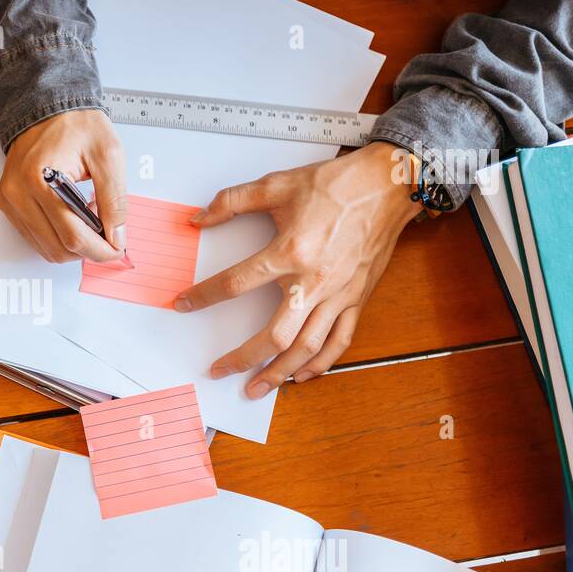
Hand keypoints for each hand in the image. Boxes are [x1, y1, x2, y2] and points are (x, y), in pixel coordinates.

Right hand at [0, 109, 127, 262]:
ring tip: (89, 218)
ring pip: (46, 249)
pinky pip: (36, 239)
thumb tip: (117, 238)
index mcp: (40, 179)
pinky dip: (58, 237)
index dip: (100, 250)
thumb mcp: (108, 155)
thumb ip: (115, 200)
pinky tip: (71, 216)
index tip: (118, 249)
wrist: (47, 107)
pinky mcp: (7, 205)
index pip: (73, 236)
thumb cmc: (76, 124)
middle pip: (58, 248)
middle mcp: (18, 193)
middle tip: (108, 233)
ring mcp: (9, 201)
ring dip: (73, 245)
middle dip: (88, 250)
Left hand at [176, 141, 420, 396]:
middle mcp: (314, 281)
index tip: (184, 305)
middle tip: (219, 370)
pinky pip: (340, 341)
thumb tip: (199, 217)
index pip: (236, 283)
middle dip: (243, 358)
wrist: (389, 184)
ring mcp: (338, 294)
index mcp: (291, 252)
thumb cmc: (336, 184)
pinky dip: (320, 363)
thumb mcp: (277, 184)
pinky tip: (302, 375)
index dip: (204, 296)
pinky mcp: (357, 298)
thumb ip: (233, 200)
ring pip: (307, 347)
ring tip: (256, 387)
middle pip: (274, 335)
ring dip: (279, 372)